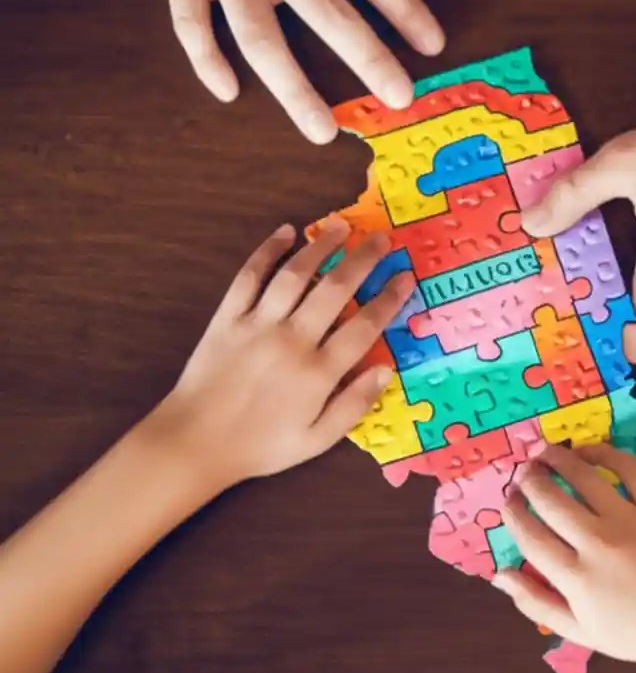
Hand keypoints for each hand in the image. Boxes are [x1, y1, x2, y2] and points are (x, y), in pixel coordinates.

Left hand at [148, 220, 412, 489]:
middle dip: (363, 259)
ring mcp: (258, 325)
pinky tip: (285, 233)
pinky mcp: (227, 318)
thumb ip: (354, 405)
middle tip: (380, 238)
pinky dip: (267, 251)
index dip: (389, 299)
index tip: (405, 277)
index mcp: (318, 372)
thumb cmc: (261, 446)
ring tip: (339, 226)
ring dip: (320, 246)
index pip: (365, 326)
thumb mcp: (317, 440)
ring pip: (295, 275)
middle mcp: (292, 340)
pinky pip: (249, 277)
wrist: (195, 443)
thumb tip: (385, 370)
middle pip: (335, 289)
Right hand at [163, 0, 444, 142]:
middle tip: (399, 96)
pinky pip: (188, 22)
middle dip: (366, 56)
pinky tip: (229, 91)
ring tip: (321, 130)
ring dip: (292, 88)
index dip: (404, 9)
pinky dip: (205, 58)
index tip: (435, 45)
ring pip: (260, 40)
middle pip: (325, 12)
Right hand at [492, 444, 635, 669]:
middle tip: (522, 471)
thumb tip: (499, 575)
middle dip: (529, 481)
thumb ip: (536, 603)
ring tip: (544, 451)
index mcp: (575, 579)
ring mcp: (628, 522)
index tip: (507, 500)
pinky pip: (628, 469)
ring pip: (583, 478)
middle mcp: (596, 545)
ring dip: (558, 459)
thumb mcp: (581, 630)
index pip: (530, 536)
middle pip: (550, 501)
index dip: (513, 513)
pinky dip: (605, 453)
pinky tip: (588, 451)